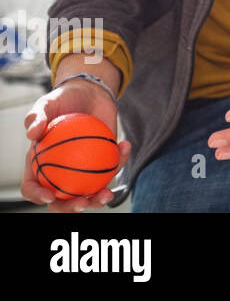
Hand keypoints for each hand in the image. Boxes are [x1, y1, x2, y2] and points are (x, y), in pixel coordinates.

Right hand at [22, 81, 129, 210]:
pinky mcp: (104, 160)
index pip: (32, 186)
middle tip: (83, 202)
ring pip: (89, 191)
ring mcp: (83, 169)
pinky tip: (125, 146)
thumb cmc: (64, 99)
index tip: (51, 197)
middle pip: (61, 199)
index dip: (38, 197)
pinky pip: (112, 166)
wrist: (89, 92)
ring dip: (100, 197)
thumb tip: (32, 134)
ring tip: (109, 193)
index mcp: (39, 164)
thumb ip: (36, 116)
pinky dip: (121, 159)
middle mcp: (60, 171)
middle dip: (71, 208)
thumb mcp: (47, 102)